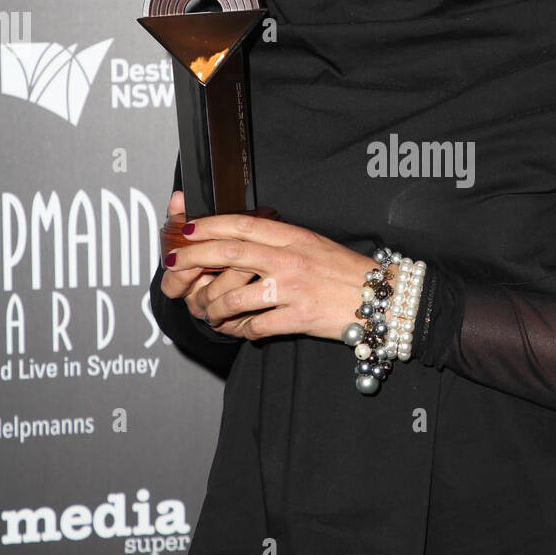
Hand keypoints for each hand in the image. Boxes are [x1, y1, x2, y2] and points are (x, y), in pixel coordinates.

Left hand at [160, 191, 381, 342]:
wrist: (382, 299)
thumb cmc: (346, 272)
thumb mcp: (314, 244)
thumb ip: (280, 241)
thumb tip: (241, 239)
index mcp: (293, 236)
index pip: (242, 224)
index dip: (209, 225)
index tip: (186, 229)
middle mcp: (290, 259)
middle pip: (230, 253)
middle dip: (193, 258)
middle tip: (173, 264)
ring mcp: (293, 290)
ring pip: (235, 297)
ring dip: (214, 307)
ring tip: (210, 312)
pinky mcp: (299, 318)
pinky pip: (256, 326)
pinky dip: (242, 330)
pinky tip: (242, 329)